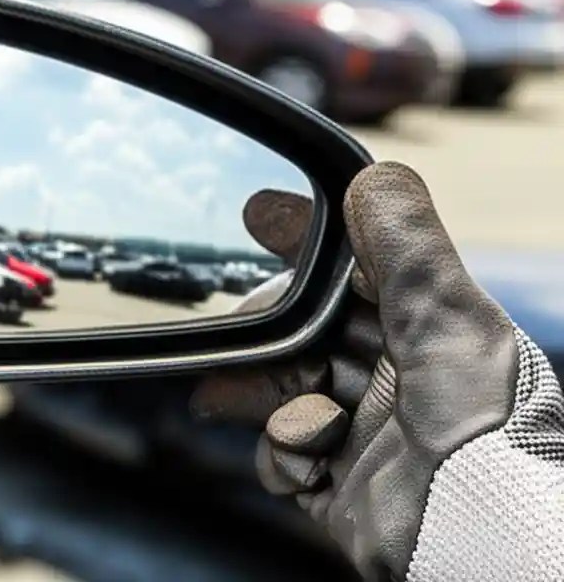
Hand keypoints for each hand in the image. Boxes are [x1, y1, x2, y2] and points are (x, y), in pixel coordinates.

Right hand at [192, 162, 563, 581]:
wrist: (476, 540)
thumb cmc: (487, 431)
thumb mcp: (453, 320)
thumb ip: (409, 247)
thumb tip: (373, 173)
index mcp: (431, 330)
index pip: (356, 268)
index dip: (307, 238)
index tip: (256, 213)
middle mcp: (399, 379)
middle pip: (306, 331)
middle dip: (264, 330)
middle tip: (234, 331)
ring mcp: (366, 432)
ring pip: (282, 389)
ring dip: (253, 392)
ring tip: (225, 397)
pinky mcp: (338, 485)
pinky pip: (284, 453)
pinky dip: (282, 452)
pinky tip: (307, 459)